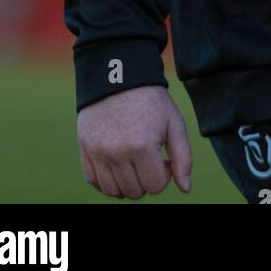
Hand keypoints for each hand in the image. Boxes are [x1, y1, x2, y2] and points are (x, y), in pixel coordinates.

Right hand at [78, 85, 192, 199]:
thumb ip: (183, 158)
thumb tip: (186, 189)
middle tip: (149, 158)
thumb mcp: (175, 123)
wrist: (119, 79)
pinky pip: (94, 182)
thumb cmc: (152, 102)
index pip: (155, 187)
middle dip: (146, 180)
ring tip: (135, 161)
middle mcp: (117, 153)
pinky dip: (107, 180)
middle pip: (135, 192)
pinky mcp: (84, 151)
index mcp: (142, 146)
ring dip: (127, 183)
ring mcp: (98, 153)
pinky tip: (118, 164)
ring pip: (114, 191)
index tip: (164, 158)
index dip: (164, 176)